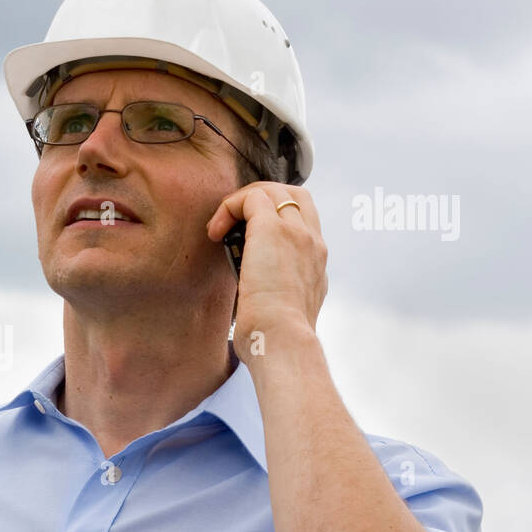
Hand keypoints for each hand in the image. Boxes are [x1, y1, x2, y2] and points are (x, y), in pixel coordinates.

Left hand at [206, 183, 327, 360]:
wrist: (282, 340)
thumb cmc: (276, 339)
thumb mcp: (285, 313)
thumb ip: (277, 296)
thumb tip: (254, 297)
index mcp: (316, 263)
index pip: (304, 221)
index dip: (276, 217)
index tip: (249, 236)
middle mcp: (313, 243)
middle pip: (295, 195)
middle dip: (262, 198)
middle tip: (235, 221)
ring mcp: (297, 233)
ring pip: (274, 190)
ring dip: (242, 201)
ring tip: (220, 226)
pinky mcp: (273, 230)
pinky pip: (251, 198)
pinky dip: (229, 208)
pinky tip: (215, 232)